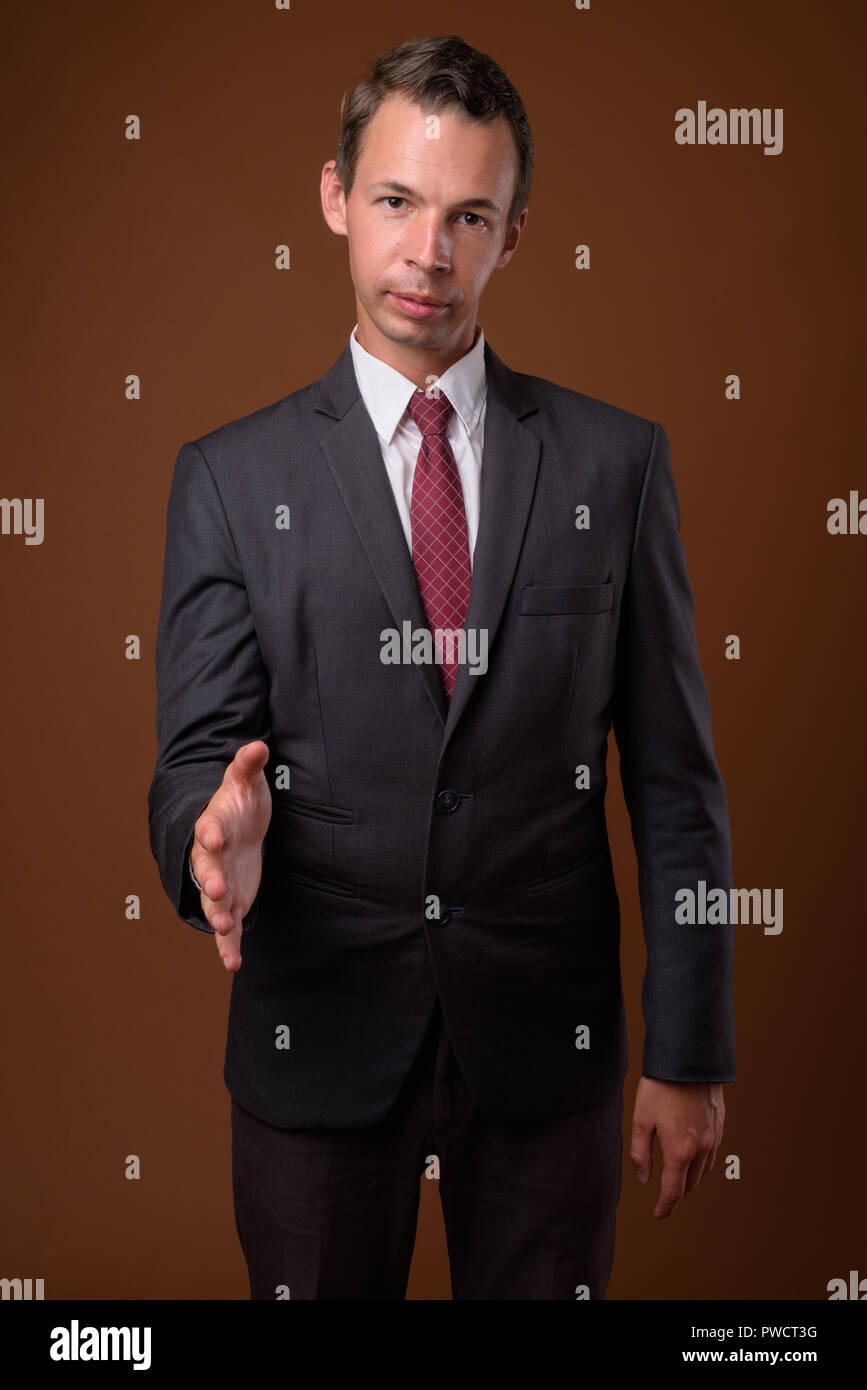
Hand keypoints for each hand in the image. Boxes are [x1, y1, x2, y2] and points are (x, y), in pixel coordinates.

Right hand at [190, 740, 271, 973]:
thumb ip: (248, 766)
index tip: (214, 836)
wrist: (235, 830)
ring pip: (213, 902)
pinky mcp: (232, 903)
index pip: (209, 827)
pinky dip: (229, 945)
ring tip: (224, 930)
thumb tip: (258, 746)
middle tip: (218, 891)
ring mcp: (219, 882)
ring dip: (217, 916)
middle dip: (211, 881)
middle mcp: (211, 858)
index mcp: (213, 825)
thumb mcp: (245, 782)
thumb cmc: (240, 803)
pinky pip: (229, 928)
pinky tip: (232, 964)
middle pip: (207, 870)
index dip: (211, 832)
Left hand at [630, 1076, 724, 1218]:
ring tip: (677, 1177)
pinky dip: (702, 1161)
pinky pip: (712, 1153)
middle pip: (690, 1183)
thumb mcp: (641, 1119)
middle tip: (664, 1197)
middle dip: (677, 1193)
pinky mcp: (720, 1124)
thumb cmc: (660, 1086)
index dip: (665, 1207)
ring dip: (690, 1178)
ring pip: (704, 1170)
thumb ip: (641, 1153)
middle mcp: (701, 1148)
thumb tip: (644, 1178)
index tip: (658, 1214)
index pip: (673, 1191)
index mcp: (679, 1150)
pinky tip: (691, 1154)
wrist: (688, 1059)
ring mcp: (714, 1136)